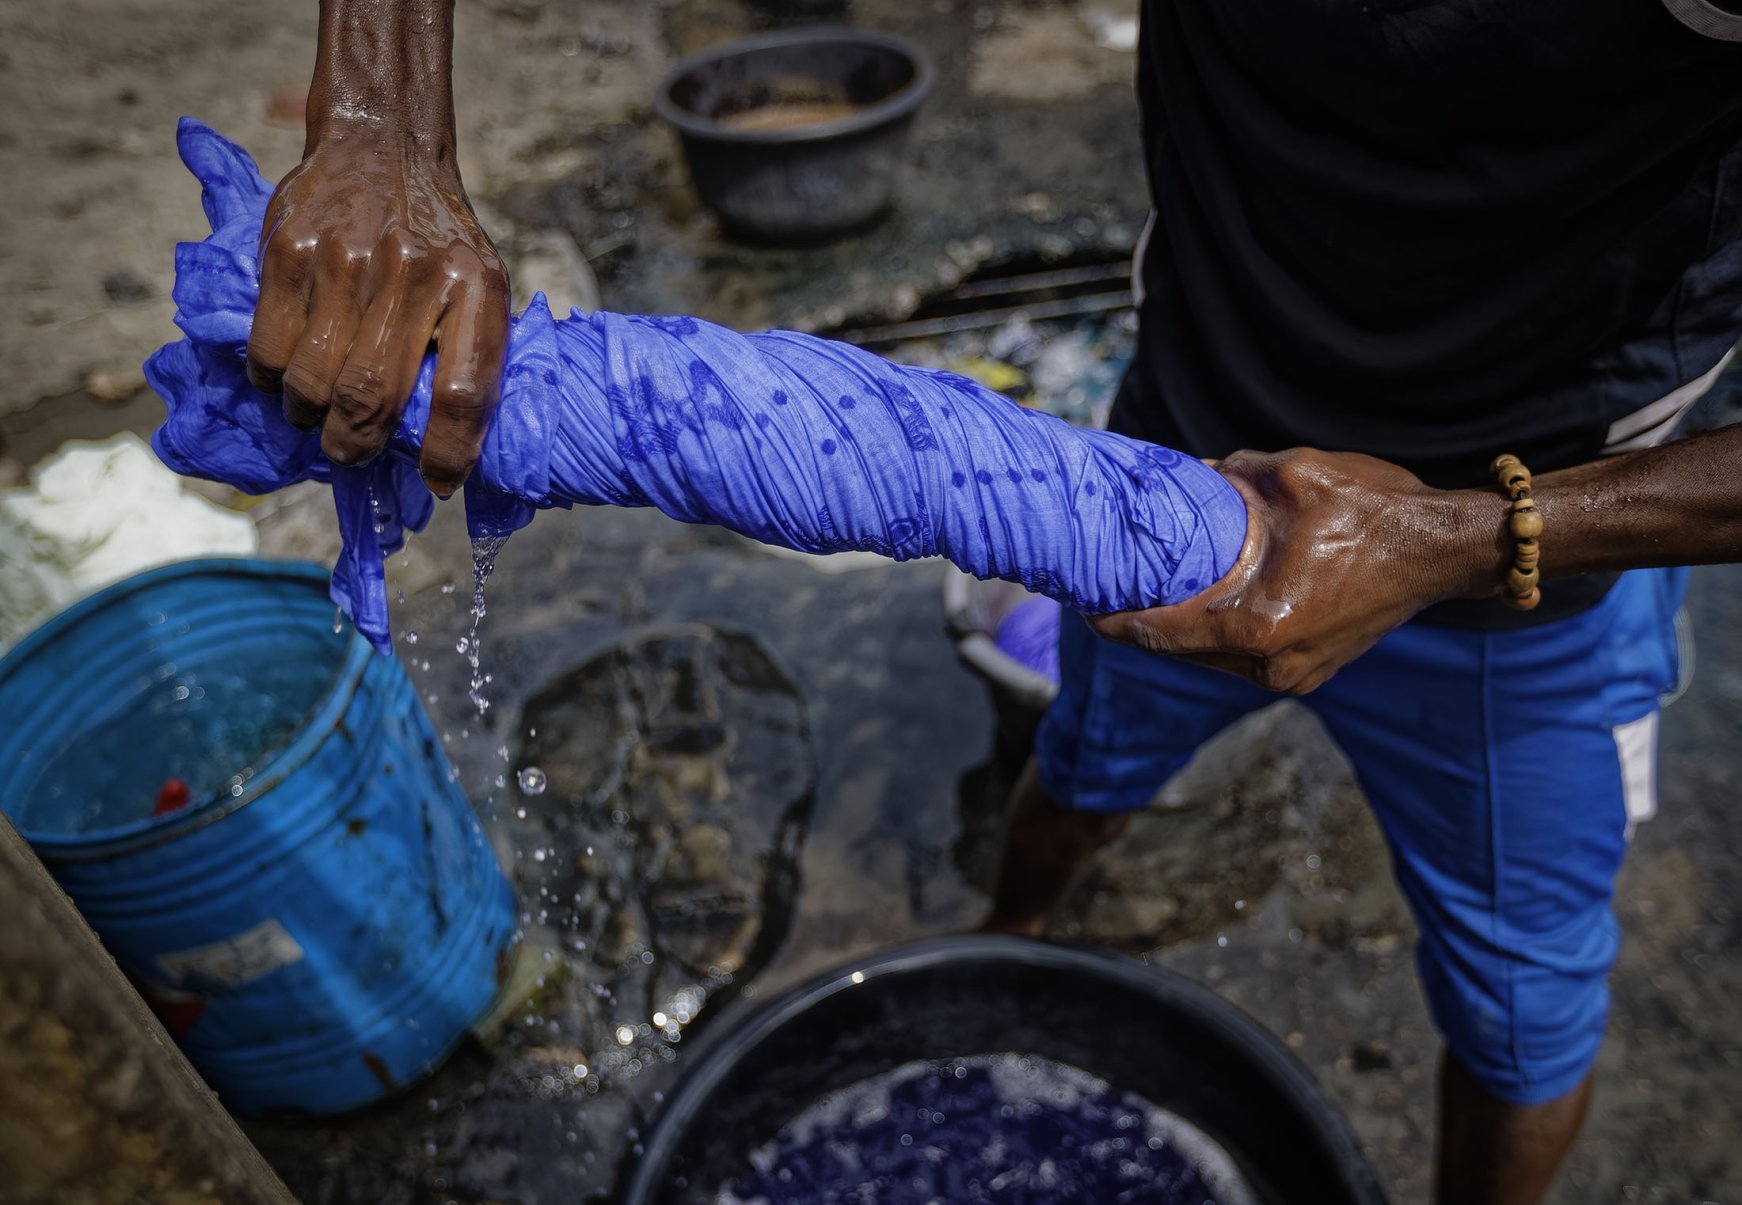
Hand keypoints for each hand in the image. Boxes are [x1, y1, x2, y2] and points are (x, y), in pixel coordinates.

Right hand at [246, 133, 508, 495]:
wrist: (383, 144)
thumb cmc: (438, 238)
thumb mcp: (481, 282)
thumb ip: (473, 355)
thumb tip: (451, 458)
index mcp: (475, 286)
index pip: (465, 392)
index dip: (450, 451)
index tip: (437, 481)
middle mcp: (413, 271)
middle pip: (371, 398)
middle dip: (355, 447)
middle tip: (350, 453)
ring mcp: (346, 258)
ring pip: (311, 383)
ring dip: (309, 417)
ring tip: (317, 411)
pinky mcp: (289, 248)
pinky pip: (268, 348)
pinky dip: (272, 379)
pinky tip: (287, 369)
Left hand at [1088, 448, 1505, 694]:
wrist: (1444, 549)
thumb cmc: (1376, 510)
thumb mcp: (1293, 476)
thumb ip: (1232, 476)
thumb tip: (1191, 471)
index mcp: (1259, 627)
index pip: (1165, 635)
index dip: (1119, 624)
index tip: (1087, 608)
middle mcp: (1272, 666)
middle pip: (1182, 654)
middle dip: (1141, 629)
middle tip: (1103, 598)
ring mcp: (1295, 675)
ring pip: (1212, 662)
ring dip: (1178, 636)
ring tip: (1141, 604)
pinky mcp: (1310, 672)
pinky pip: (1243, 661)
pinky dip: (1213, 638)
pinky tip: (1194, 610)